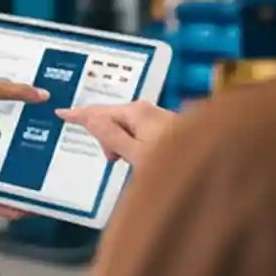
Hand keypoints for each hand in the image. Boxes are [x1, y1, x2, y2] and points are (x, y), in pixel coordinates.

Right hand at [55, 101, 175, 167]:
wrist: (214, 163)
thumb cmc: (175, 163)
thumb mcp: (137, 154)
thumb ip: (112, 136)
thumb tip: (91, 119)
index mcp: (137, 112)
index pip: (99, 111)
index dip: (79, 114)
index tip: (61, 112)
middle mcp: (147, 110)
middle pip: (112, 119)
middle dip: (106, 138)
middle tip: (113, 161)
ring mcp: (157, 118)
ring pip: (125, 129)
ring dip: (120, 146)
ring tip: (130, 165)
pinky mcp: (165, 128)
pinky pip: (137, 134)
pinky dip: (131, 146)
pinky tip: (137, 160)